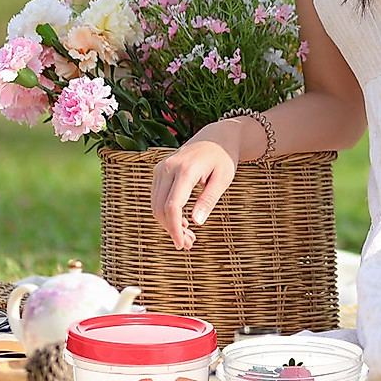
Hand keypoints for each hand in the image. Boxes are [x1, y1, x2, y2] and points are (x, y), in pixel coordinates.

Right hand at [149, 120, 243, 250]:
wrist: (217, 136)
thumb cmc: (223, 158)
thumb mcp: (223, 179)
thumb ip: (209, 199)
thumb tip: (196, 222)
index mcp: (186, 170)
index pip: (173, 205)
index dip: (175, 228)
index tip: (183, 244)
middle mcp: (168, 167)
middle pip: (161, 208)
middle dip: (172, 230)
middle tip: (189, 244)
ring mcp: (161, 168)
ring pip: (156, 205)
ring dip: (168, 223)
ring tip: (188, 236)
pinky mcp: (159, 171)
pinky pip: (157, 197)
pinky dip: (166, 213)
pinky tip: (182, 222)